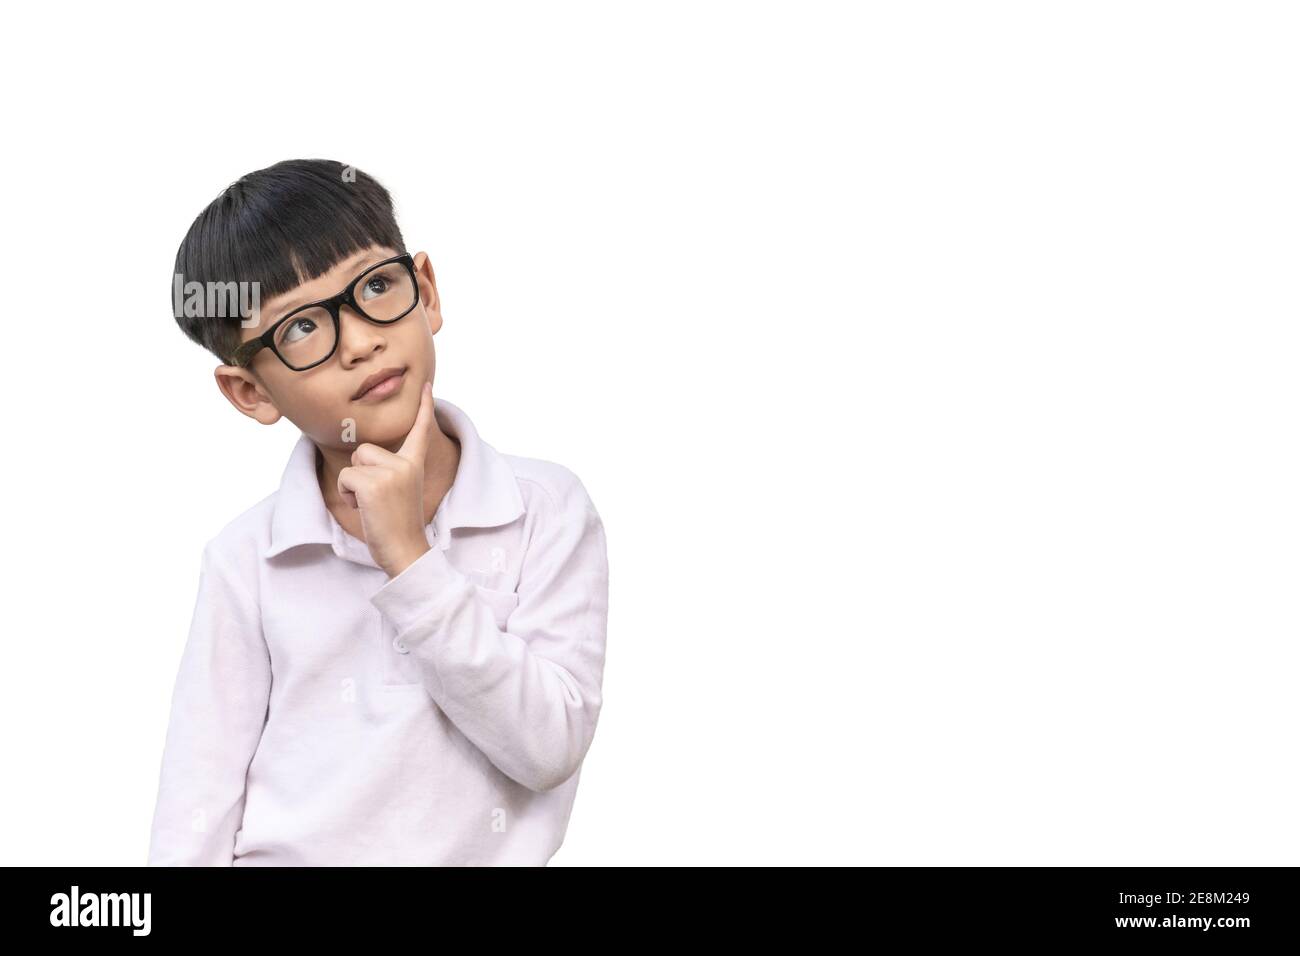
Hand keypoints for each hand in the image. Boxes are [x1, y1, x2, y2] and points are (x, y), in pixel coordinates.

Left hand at [337, 380, 435, 577]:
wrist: (405, 551)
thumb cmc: (397, 526)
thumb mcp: (398, 491)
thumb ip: (389, 471)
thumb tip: (365, 458)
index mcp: (415, 464)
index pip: (420, 430)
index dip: (423, 408)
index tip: (427, 386)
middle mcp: (406, 464)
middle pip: (364, 451)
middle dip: (360, 473)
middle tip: (378, 500)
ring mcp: (391, 473)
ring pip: (353, 464)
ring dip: (353, 485)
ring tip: (372, 505)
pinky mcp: (374, 484)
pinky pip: (344, 478)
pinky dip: (347, 495)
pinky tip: (365, 509)